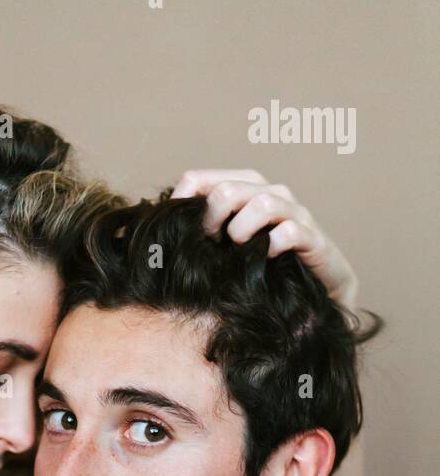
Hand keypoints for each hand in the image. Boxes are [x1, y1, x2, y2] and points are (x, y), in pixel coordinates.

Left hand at [171, 169, 358, 310]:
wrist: (316, 296)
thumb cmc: (263, 272)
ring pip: (263, 203)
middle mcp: (271, 194)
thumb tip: (159, 237)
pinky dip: (273, 246)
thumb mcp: (223, 253)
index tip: (177, 233)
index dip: (183, 203)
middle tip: (208, 246)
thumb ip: (199, 239)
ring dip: (242, 231)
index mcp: (244, 190)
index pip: (200, 178)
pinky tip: (265, 260)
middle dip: (211, 220)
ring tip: (238, 251)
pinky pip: (291, 231)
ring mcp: (296, 214)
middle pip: (229, 190)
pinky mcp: (315, 239)